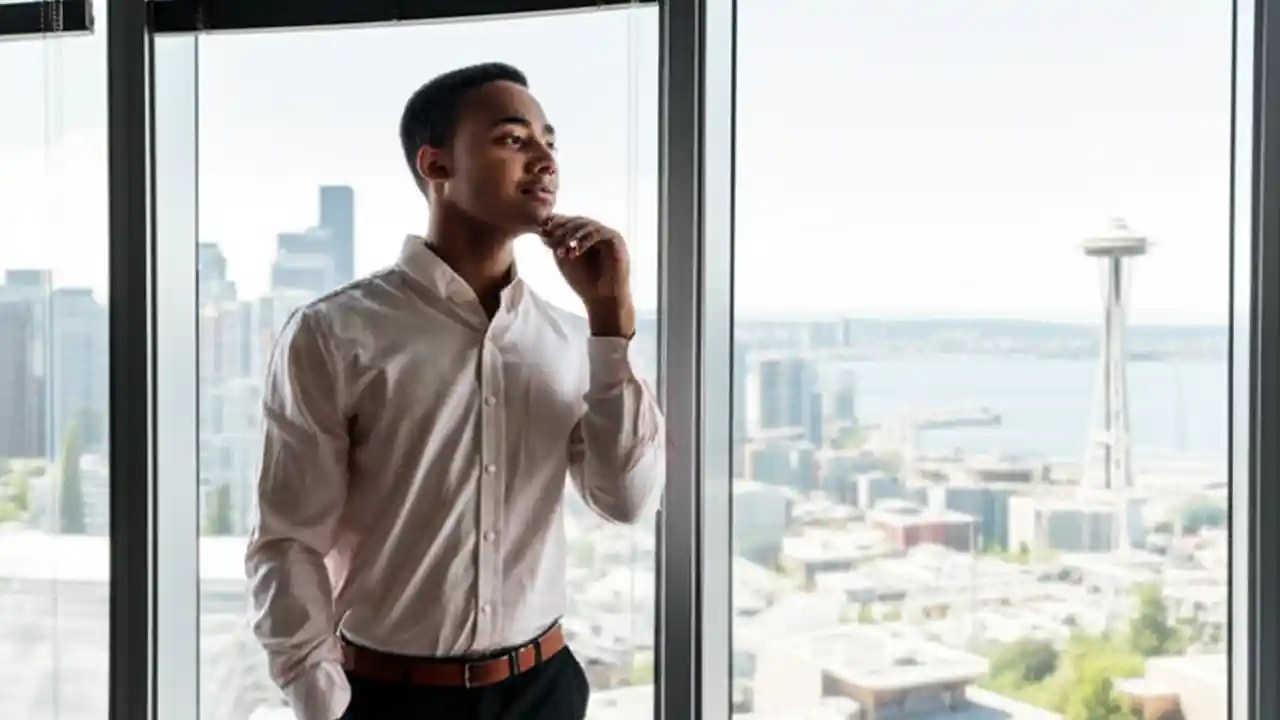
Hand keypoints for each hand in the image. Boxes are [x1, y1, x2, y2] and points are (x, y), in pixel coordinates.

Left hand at [540, 214, 635, 336]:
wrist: (602, 300)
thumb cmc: (583, 282)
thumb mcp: (564, 259)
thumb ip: (556, 242)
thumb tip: (543, 226)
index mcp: (585, 235)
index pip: (571, 222)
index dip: (557, 224)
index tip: (542, 230)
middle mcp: (597, 233)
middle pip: (578, 220)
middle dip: (562, 228)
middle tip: (551, 238)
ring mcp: (607, 235)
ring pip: (588, 224)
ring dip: (572, 234)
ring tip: (562, 248)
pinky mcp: (616, 240)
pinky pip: (599, 233)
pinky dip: (585, 240)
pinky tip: (575, 251)